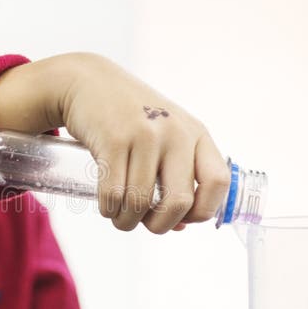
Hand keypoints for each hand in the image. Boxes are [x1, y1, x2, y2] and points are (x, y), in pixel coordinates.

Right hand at [0, 53, 229, 232]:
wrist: (89, 83)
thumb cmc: (131, 116)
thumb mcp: (166, 135)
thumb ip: (178, 174)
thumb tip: (181, 225)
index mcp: (196, 134)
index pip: (217, 183)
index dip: (202, 210)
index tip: (181, 217)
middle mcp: (175, 133)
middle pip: (179, 202)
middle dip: (160, 225)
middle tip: (145, 225)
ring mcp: (144, 135)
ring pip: (140, 202)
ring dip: (127, 221)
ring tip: (120, 217)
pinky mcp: (112, 140)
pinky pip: (113, 194)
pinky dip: (109, 209)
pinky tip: (107, 206)